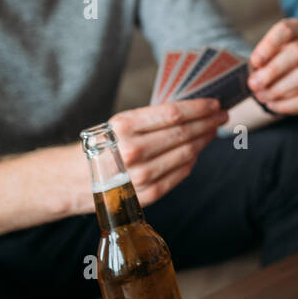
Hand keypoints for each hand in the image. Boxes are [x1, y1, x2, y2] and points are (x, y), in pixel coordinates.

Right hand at [107, 99, 227, 205]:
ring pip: (186, 153)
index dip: (200, 108)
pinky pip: (180, 174)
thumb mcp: (121, 124)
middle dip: (208, 122)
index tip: (215, 104)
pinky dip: (192, 161)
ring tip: (212, 131)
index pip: (174, 114)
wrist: (75, 180)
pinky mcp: (147, 195)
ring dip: (204, 140)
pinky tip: (197, 152)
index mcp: (124, 126)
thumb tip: (194, 111)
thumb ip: (154, 119)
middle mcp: (133, 151)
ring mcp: (141, 176)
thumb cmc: (104, 146)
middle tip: (222, 115)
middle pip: (184, 133)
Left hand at [247, 18, 297, 114]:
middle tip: (254, 84)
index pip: (286, 30)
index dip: (270, 45)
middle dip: (272, 70)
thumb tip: (254, 78)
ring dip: (277, 89)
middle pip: (297, 52)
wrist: (281, 79)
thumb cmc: (268, 62)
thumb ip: (256, 64)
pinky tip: (272, 104)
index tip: (255, 61)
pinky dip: (285, 104)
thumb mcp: (260, 57)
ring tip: (261, 96)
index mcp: (295, 30)